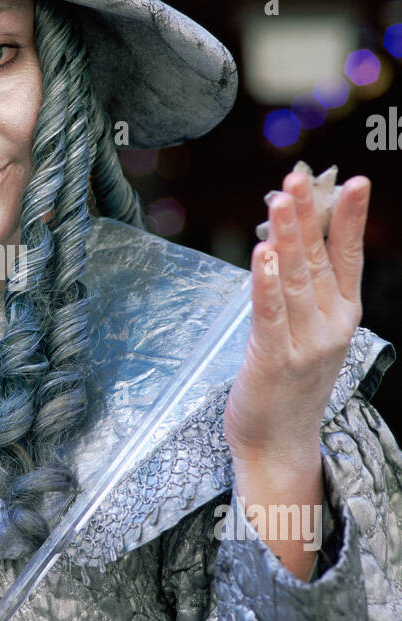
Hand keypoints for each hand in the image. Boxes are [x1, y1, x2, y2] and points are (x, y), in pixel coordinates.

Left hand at [223, 166, 369, 469]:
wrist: (278, 443)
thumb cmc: (288, 382)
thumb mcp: (307, 330)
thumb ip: (303, 289)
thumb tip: (288, 238)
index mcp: (343, 314)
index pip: (349, 257)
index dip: (351, 218)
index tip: (356, 181)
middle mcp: (331, 326)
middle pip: (320, 260)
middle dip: (309, 216)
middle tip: (300, 177)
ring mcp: (307, 344)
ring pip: (295, 280)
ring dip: (287, 237)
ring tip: (279, 200)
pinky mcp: (275, 360)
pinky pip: (270, 314)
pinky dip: (266, 282)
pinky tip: (263, 253)